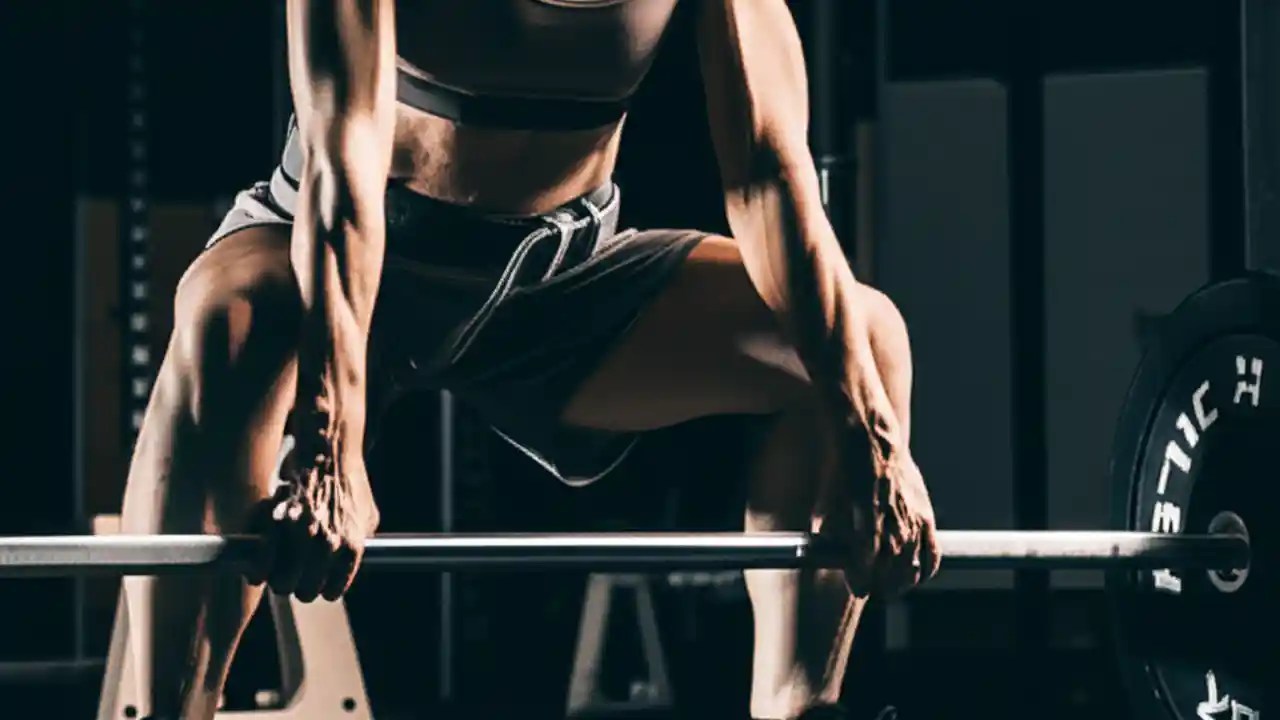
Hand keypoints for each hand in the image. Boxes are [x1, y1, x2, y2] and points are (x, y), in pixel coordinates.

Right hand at [246, 413, 380, 601]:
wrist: (328, 452)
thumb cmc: (348, 483)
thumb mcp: (367, 516)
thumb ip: (361, 544)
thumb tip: (357, 562)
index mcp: (351, 548)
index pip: (330, 591)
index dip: (320, 588)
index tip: (314, 582)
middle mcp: (327, 545)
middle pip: (303, 592)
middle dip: (297, 585)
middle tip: (292, 576)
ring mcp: (300, 534)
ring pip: (281, 581)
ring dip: (276, 580)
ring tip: (274, 574)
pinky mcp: (275, 522)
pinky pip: (261, 561)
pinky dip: (257, 570)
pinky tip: (255, 571)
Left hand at [817, 431, 939, 598]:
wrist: (870, 441)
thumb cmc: (843, 473)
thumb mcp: (827, 506)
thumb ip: (830, 535)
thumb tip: (827, 555)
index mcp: (865, 530)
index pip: (865, 571)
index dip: (861, 583)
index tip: (857, 588)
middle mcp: (891, 530)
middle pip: (890, 575)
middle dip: (881, 585)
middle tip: (874, 589)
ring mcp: (911, 524)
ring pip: (912, 569)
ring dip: (902, 581)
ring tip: (893, 586)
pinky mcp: (925, 516)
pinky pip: (933, 553)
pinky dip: (927, 569)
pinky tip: (919, 575)